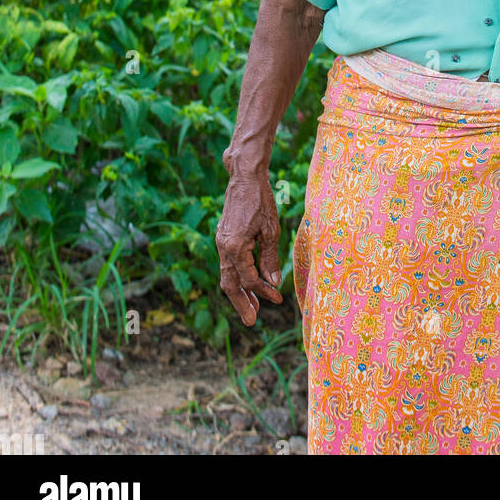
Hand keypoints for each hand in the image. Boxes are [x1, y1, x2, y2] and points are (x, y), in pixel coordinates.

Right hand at [216, 176, 283, 326]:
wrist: (244, 177)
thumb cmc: (261, 200)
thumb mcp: (271, 229)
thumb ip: (270, 257)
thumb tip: (272, 282)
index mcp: (235, 247)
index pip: (248, 279)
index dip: (263, 291)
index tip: (277, 300)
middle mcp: (224, 247)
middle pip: (230, 284)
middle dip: (241, 304)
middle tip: (251, 322)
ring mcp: (221, 242)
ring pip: (227, 275)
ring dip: (239, 293)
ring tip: (251, 307)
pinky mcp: (223, 237)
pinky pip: (228, 263)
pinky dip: (237, 276)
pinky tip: (248, 282)